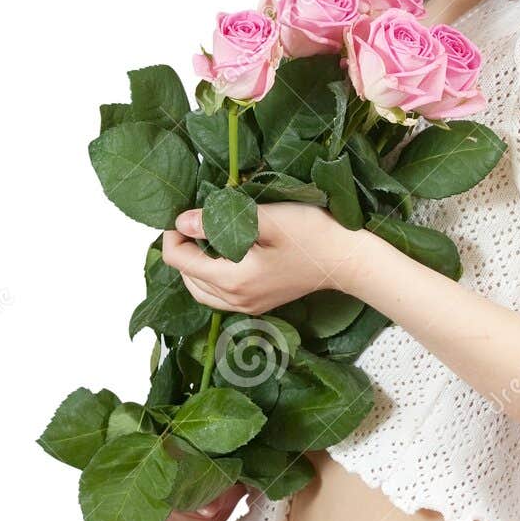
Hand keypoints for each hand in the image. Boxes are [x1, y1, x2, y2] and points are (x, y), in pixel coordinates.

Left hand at [162, 201, 365, 314]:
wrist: (347, 260)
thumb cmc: (312, 234)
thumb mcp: (266, 219)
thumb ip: (221, 221)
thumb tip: (183, 222)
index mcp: (234, 280)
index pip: (180, 263)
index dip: (172, 237)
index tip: (182, 215)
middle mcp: (237, 300)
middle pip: (187, 280)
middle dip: (181, 252)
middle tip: (189, 224)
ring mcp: (249, 306)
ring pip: (202, 292)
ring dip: (193, 267)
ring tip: (201, 240)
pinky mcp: (259, 304)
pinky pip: (220, 297)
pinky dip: (211, 278)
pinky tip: (222, 257)